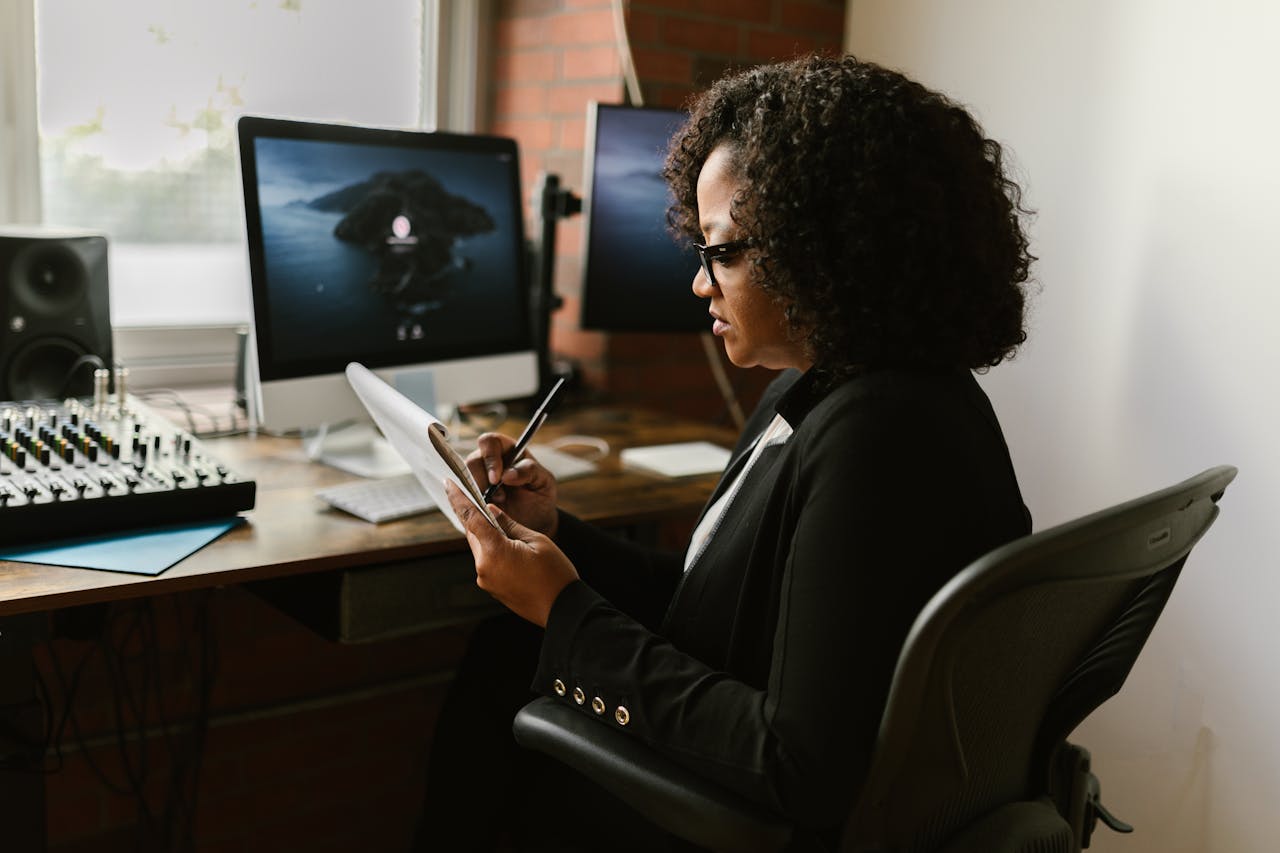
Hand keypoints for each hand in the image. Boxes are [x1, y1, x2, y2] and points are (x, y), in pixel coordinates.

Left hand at [445, 480, 578, 626]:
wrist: (562, 609)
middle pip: (473, 533)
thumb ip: (509, 524)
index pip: (470, 518)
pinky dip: (493, 550)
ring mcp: (486, 580)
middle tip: (481, 500)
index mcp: (494, 552)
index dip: (458, 499)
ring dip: (487, 535)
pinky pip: (487, 562)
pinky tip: (510, 547)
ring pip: (480, 548)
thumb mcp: (536, 540)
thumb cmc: (555, 574)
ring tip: (508, 530)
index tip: (449, 484)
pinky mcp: (492, 588)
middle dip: (477, 517)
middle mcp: (484, 568)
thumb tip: (491, 511)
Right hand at [467, 431, 558, 537]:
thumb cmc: (539, 496)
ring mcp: (477, 479)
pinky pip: (461, 497)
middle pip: (472, 461)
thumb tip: (508, 474)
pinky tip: (486, 511)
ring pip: (463, 480)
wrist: (535, 520)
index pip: (490, 442)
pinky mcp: (471, 497)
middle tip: (500, 498)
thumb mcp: (543, 482)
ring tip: (496, 507)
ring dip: (477, 495)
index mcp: (507, 450)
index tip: (496, 479)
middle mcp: (489, 462)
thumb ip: (529, 471)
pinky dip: (471, 505)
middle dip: (482, 481)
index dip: (490, 458)